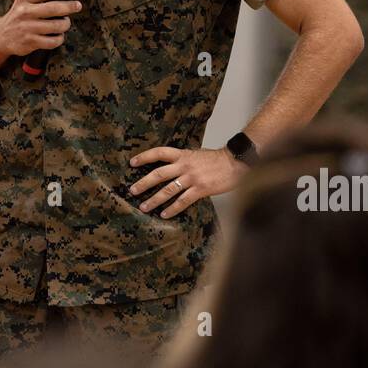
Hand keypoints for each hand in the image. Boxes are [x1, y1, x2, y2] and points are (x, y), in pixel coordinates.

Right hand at [0, 0, 81, 57]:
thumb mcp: (24, 1)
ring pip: (56, 26)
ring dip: (65, 24)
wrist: (1, 36)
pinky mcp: (30, 42)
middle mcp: (25, 12)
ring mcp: (27, 28)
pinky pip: (52, 41)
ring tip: (65, 23)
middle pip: (53, 9)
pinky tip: (58, 36)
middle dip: (69, 7)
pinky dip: (59, 38)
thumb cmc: (19, 16)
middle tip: (77, 6)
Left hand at [129, 146, 247, 218]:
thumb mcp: (196, 154)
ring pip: (168, 190)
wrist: (236, 162)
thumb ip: (183, 160)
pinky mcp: (200, 189)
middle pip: (159, 174)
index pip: (159, 153)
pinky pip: (183, 201)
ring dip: (154, 199)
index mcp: (183, 154)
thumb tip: (171, 167)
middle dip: (143, 183)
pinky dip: (172, 209)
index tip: (132, 162)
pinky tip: (165, 215)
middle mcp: (184, 165)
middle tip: (132, 190)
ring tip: (144, 207)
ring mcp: (192, 178)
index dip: (144, 156)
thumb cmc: (217, 160)